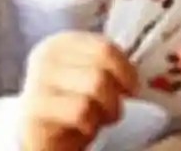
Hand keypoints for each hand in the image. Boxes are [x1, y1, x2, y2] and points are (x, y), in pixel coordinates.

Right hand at [20, 32, 137, 150]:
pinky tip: (83, 127)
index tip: (131, 88)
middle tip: (113, 108)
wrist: (40, 137)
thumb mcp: (92, 76)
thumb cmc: (73, 104)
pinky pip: (81, 111)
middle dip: (116, 94)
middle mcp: (46, 58)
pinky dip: (91, 124)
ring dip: (107, 110)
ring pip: (95, 87)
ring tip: (99, 119)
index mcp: (63, 43)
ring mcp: (36, 82)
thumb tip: (146, 67)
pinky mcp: (34, 110)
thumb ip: (110, 65)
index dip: (126, 70)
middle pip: (101, 70)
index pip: (105, 48)